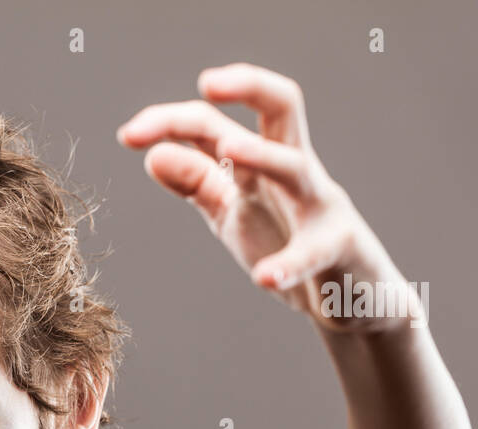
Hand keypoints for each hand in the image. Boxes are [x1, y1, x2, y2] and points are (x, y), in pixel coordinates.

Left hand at [117, 62, 415, 331]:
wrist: (349, 297)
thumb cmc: (287, 242)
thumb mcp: (232, 210)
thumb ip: (198, 182)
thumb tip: (153, 154)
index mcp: (263, 160)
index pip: (216, 122)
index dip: (172, 120)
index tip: (128, 135)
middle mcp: (294, 172)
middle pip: (280, 108)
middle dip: (248, 86)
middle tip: (206, 82)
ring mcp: (320, 207)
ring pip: (296, 167)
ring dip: (263, 156)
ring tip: (230, 151)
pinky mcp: (339, 249)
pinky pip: (314, 252)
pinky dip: (289, 264)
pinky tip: (265, 277)